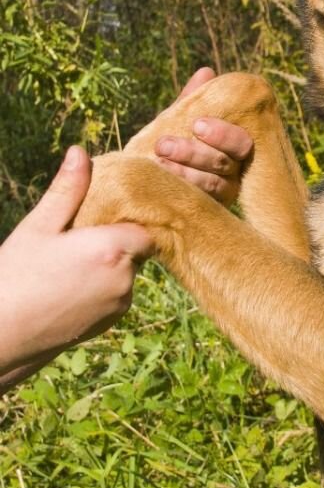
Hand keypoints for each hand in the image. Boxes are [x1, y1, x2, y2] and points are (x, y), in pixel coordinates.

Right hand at [0, 147, 152, 382]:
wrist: (2, 334)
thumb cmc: (16, 275)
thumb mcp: (39, 227)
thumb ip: (67, 190)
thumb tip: (80, 152)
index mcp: (113, 249)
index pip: (144, 229)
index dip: (128, 222)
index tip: (104, 218)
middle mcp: (125, 279)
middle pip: (135, 250)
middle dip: (114, 242)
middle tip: (77, 240)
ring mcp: (119, 305)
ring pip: (126, 274)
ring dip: (108, 266)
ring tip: (68, 265)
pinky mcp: (109, 324)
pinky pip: (116, 296)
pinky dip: (101, 288)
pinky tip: (69, 286)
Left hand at [152, 67, 252, 205]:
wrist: (144, 179)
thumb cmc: (170, 145)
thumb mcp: (179, 121)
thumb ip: (193, 100)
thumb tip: (206, 73)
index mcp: (235, 151)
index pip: (243, 143)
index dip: (224, 134)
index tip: (197, 124)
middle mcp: (234, 176)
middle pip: (224, 164)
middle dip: (194, 153)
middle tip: (163, 144)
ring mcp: (222, 198)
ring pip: (211, 184)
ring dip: (183, 169)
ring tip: (156, 158)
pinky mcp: (207, 214)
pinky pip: (197, 202)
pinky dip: (178, 186)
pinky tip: (157, 175)